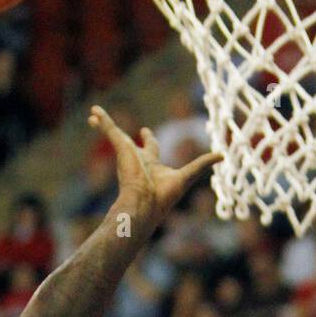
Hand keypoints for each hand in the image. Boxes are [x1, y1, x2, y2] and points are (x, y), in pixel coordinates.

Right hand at [88, 104, 219, 230]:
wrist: (143, 204)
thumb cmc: (164, 196)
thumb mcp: (188, 175)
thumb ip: (203, 163)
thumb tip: (222, 156)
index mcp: (151, 166)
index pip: (150, 149)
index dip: (148, 139)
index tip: (145, 132)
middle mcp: (136, 159)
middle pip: (127, 141)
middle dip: (122, 133)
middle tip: (107, 120)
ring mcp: (126, 154)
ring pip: (112, 133)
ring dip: (104, 123)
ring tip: (93, 114)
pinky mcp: (120, 149)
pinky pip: (109, 130)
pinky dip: (102, 120)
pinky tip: (94, 111)